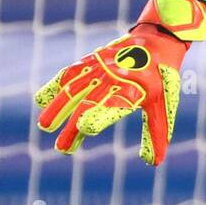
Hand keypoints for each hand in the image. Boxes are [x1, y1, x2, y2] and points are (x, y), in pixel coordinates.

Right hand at [35, 0, 205, 164]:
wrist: (158, 41)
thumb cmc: (161, 78)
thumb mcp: (163, 104)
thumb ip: (155, 133)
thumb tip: (154, 163)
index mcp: (135, 90)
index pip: (115, 105)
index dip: (100, 115)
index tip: (86, 127)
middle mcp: (116, 78)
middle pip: (90, 103)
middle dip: (74, 126)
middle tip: (62, 148)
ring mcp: (102, 68)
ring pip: (76, 87)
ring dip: (58, 107)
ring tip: (45, 126)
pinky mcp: (92, 60)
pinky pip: (71, 72)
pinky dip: (56, 84)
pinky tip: (42, 99)